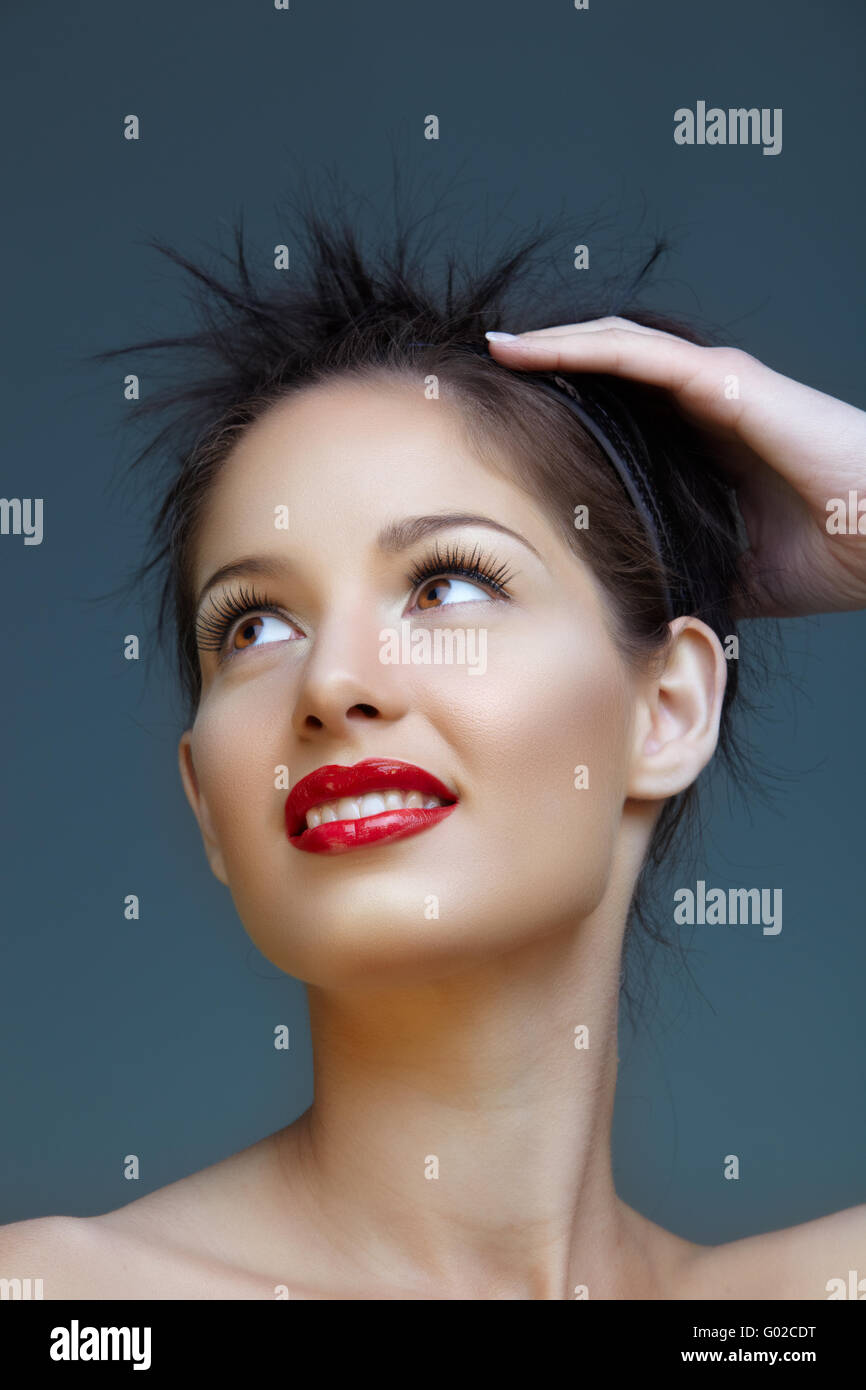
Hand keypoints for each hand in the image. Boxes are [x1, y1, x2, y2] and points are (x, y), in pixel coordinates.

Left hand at [486, 319, 865, 618]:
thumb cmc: (835, 550)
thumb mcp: (738, 570)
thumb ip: (692, 568)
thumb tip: (645, 605)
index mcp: (707, 442)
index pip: (623, 416)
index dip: (569, 412)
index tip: (513, 427)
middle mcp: (706, 403)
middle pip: (608, 372)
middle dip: (549, 369)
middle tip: (487, 378)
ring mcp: (715, 384)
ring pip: (612, 348)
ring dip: (549, 346)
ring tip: (495, 349)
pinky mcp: (725, 381)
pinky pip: (636, 355)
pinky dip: (578, 347)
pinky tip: (529, 347)